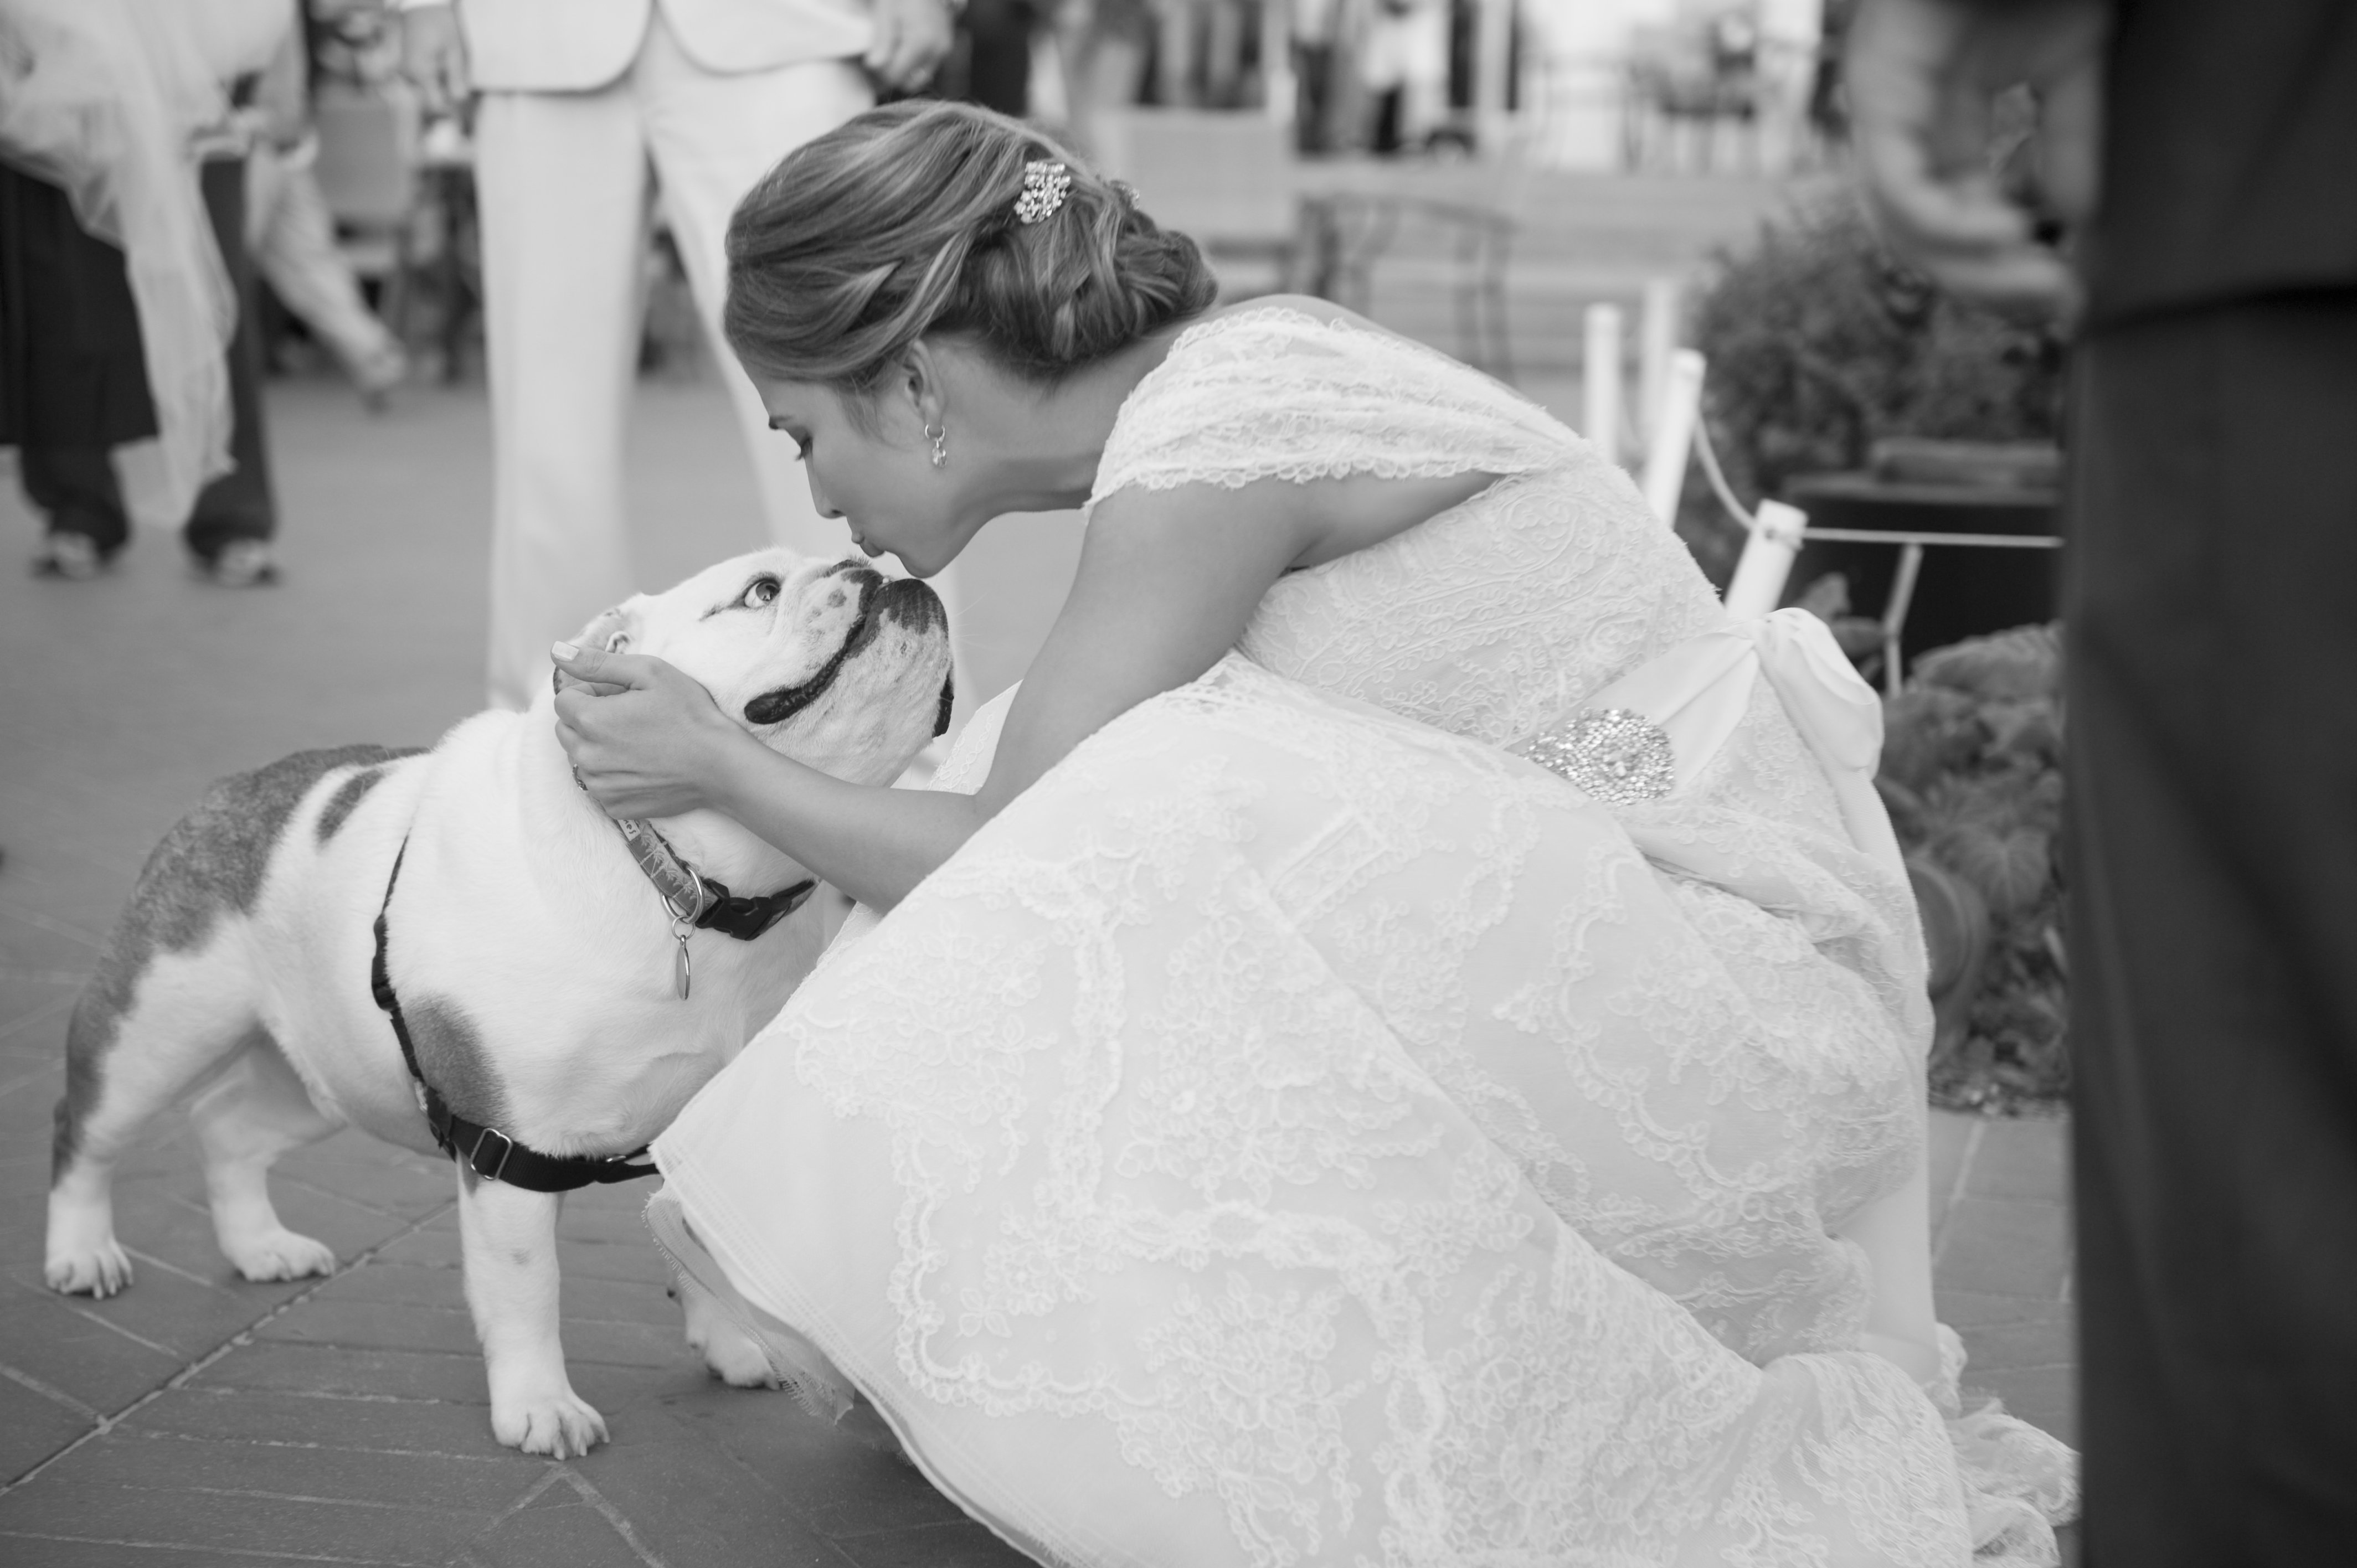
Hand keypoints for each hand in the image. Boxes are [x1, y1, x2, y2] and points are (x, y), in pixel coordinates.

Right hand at [400, 3, 472, 117]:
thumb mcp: (455, 51)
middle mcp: (408, 73)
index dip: (451, 106)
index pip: (436, 104)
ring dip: (437, 86)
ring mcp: (404, 69)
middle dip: (445, 95)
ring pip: (424, 90)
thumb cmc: (441, 24)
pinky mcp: (404, 64)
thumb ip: (457, 77)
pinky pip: (418, 80)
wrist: (420, 3)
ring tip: (448, 68)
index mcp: (421, 72)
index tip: (463, 99)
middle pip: (429, 98)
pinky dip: (430, 77)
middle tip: (459, 82)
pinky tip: (439, 63)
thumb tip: (461, 100)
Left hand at [551, 643, 748, 819]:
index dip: (591, 693)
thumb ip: (597, 662)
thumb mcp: (649, 673)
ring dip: (598, 747)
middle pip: (566, 730)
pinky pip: (598, 784)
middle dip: (588, 720)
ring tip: (637, 742)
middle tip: (628, 718)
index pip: (564, 700)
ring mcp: (599, 785)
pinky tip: (641, 765)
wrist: (719, 765)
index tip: (619, 697)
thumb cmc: (689, 714)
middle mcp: (586, 756)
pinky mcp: (613, 805)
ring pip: (580, 758)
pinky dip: (612, 774)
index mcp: (591, 719)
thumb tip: (557, 652)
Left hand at [865, 0, 954, 92]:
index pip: (895, 76)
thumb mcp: (886, 13)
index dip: (878, 77)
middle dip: (892, 78)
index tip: (867, 69)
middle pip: (910, 83)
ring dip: (903, 72)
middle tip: (876, 68)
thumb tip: (873, 67)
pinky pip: (926, 66)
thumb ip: (881, 42)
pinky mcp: (945, 47)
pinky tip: (901, 51)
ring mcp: (944, 50)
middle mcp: (937, 50)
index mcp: (921, 42)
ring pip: (919, 77)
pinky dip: (912, 64)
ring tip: (888, 58)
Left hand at [1845, 0, 2108, 310]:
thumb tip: (2072, 223)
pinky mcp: (1879, 89)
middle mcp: (1898, 121)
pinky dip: (1951, 223)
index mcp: (1936, 121)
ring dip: (1971, 268)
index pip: (1951, 220)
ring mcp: (1882, 105)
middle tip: (2057, 306)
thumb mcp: (2072, 62)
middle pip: (1919, 240)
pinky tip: (2011, 234)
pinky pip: (1899, 186)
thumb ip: (2068, 142)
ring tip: (2040, 279)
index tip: (2066, 292)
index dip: (2003, 267)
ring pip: (1901, 227)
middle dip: (1988, 284)